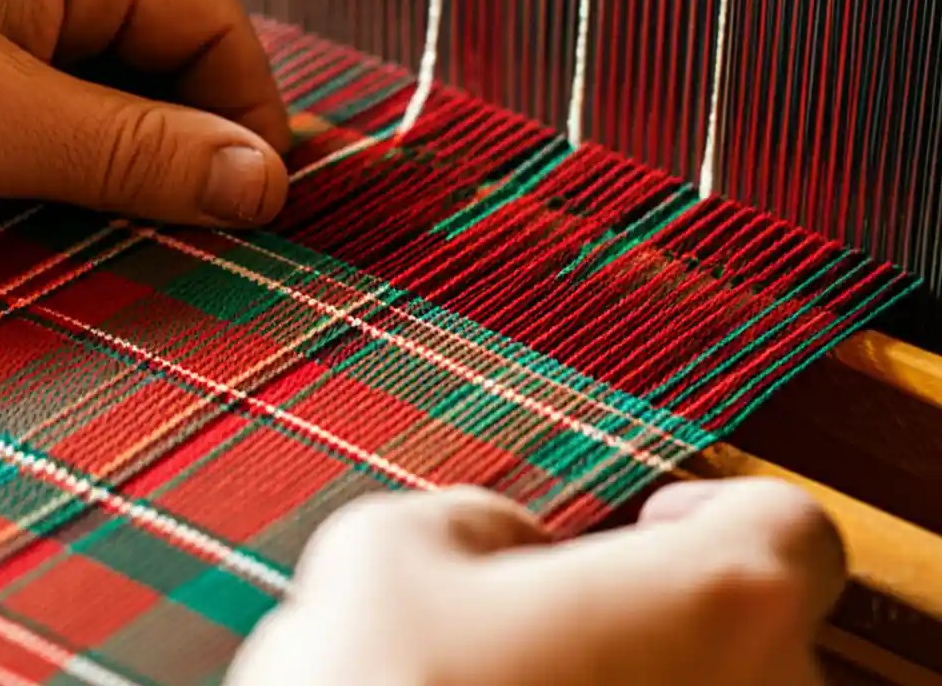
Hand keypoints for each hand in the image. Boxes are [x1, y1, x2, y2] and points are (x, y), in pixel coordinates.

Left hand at [0, 0, 289, 224]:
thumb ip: (134, 152)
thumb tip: (259, 182)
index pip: (209, 19)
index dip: (248, 112)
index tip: (259, 201)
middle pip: (166, 54)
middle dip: (190, 143)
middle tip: (204, 229)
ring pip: (112, 90)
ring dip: (131, 162)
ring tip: (135, 230)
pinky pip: (52, 111)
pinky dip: (73, 164)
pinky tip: (67, 213)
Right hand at [227, 479, 845, 685]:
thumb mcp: (390, 553)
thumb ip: (469, 519)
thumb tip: (496, 544)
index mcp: (715, 602)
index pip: (787, 527)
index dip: (715, 510)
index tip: (657, 519)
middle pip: (738, 628)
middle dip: (644, 612)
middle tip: (544, 619)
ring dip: (622, 684)